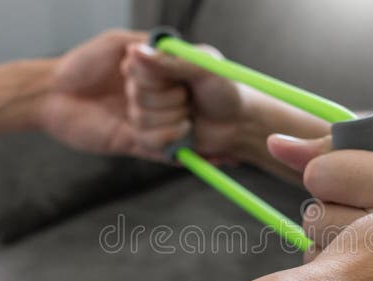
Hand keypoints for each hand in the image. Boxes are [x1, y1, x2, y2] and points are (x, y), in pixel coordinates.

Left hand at [0, 30, 187, 158]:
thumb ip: (147, 45)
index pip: (187, 82)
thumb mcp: (117, 43)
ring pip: (177, 127)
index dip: (180, 78)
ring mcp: (147, 123)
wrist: (50, 94)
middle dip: (165, 98)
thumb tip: (174, 48)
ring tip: (130, 108)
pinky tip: (161, 131)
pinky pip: (161, 148)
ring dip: (158, 118)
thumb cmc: (80, 65)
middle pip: (185, 105)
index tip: (166, 72)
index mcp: (155, 79)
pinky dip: (165, 141)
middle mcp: (156, 102)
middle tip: (131, 89)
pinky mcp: (134, 144)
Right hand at [121, 43, 245, 162]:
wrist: (238, 124)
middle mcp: (148, 85)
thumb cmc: (225, 91)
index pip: (134, 67)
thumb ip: (169, 62)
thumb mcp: (204, 69)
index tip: (180, 83)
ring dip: (173, 119)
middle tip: (190, 98)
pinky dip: (170, 137)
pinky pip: (144, 138)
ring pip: (140, 118)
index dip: (156, 80)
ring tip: (190, 115)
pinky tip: (186, 130)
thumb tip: (134, 50)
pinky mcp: (150, 134)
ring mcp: (147, 110)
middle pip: (137, 94)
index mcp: (158, 62)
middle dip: (171, 101)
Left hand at [266, 133, 372, 259]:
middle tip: (367, 217)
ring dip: (334, 244)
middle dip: (332, 211)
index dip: (328, 175)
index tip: (345, 182)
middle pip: (314, 214)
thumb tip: (276, 144)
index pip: (323, 172)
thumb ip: (356, 142)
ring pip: (315, 250)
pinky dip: (340, 274)